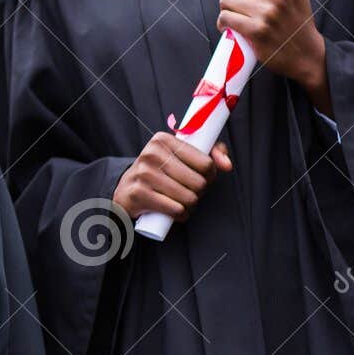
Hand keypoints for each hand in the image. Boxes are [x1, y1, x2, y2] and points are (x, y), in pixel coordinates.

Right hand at [113, 132, 232, 222]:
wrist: (126, 188)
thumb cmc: (161, 171)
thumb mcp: (182, 155)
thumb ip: (211, 153)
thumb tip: (227, 165)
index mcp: (163, 140)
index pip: (205, 162)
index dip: (210, 175)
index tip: (203, 177)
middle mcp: (151, 154)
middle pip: (199, 182)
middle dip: (200, 191)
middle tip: (192, 191)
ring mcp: (144, 174)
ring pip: (189, 198)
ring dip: (191, 205)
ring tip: (184, 201)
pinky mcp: (139, 194)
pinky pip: (176, 210)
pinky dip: (181, 215)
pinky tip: (176, 211)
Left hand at [219, 0, 330, 112]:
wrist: (307, 54)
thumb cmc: (297, 22)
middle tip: (238, 6)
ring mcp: (266, 12)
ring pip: (225, 0)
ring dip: (226, 9)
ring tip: (235, 17)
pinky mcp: (256, 30)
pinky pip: (225, 18)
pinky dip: (222, 23)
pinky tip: (228, 27)